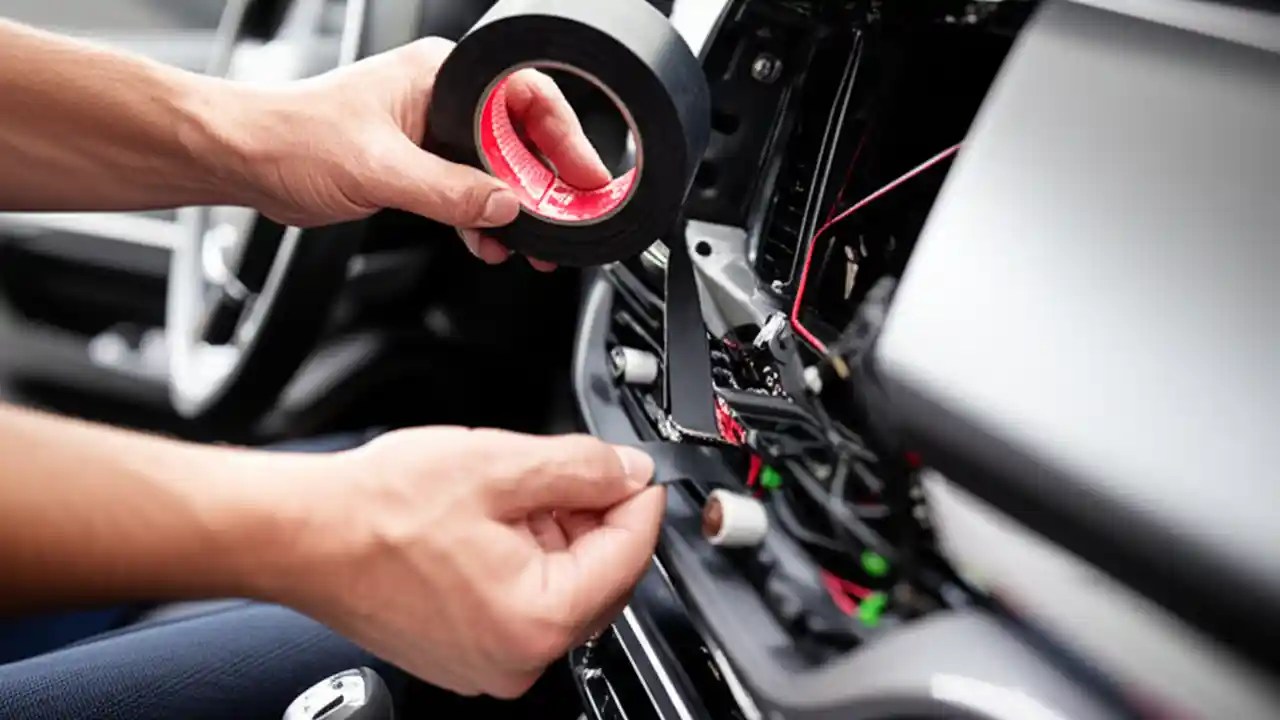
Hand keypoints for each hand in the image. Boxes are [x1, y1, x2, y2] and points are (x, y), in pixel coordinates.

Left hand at [229, 38, 610, 269]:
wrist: (247, 160)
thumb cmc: (294, 137)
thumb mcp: (381, 169)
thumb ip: (448, 192)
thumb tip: (504, 207)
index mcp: (441, 76)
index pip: (526, 99)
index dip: (566, 139)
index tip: (587, 179)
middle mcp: (442, 99)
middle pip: (519, 139)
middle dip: (546, 185)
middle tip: (572, 218)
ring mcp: (431, 134)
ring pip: (496, 172)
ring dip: (515, 211)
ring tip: (535, 245)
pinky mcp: (418, 167)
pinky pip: (468, 193)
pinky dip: (482, 220)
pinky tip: (490, 243)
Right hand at [261, 427, 661, 697]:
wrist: (301, 535)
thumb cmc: (377, 510)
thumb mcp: (499, 464)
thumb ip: (583, 468)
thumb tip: (630, 472)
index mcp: (538, 618)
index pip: (630, 555)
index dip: (638, 498)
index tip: (636, 467)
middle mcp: (519, 659)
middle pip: (600, 578)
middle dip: (593, 517)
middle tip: (568, 470)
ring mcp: (490, 664)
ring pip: (561, 588)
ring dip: (556, 536)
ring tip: (511, 492)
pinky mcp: (466, 654)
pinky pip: (523, 605)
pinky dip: (523, 560)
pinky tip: (491, 522)